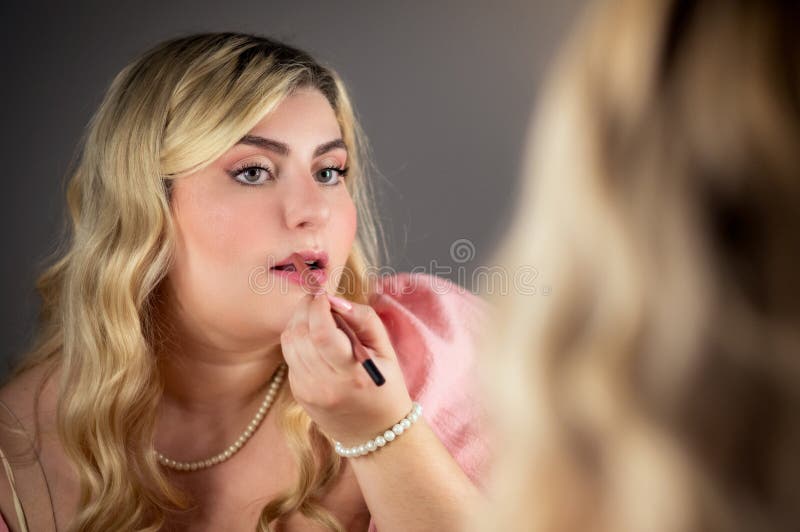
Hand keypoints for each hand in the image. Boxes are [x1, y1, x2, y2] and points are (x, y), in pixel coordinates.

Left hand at [280, 292, 413, 444]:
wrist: (376, 432)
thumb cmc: (385, 385)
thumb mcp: (386, 350)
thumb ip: (363, 319)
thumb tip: (336, 300)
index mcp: (353, 374)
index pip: (322, 333)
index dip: (317, 307)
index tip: (324, 295)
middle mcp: (326, 386)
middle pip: (300, 335)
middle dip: (305, 309)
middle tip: (317, 300)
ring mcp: (309, 393)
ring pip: (289, 344)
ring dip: (298, 322)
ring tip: (315, 317)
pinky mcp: (299, 395)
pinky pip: (290, 358)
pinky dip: (298, 341)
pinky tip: (314, 341)